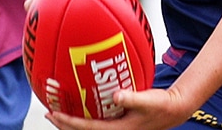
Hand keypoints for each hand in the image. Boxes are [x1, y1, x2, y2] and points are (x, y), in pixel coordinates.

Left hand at [45, 87, 193, 129]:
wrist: (173, 110)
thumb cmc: (161, 105)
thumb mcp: (148, 101)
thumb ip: (131, 98)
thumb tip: (116, 95)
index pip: (88, 128)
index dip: (69, 122)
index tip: (54, 114)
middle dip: (64, 124)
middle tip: (48, 112)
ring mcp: (116, 128)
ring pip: (87, 128)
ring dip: (71, 122)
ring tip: (57, 112)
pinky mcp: (118, 122)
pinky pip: (95, 121)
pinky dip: (84, 115)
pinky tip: (79, 105)